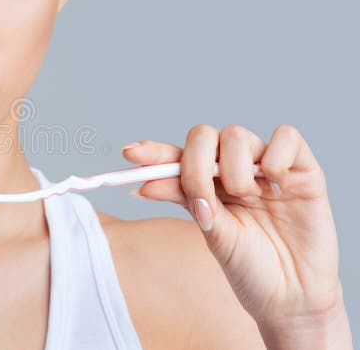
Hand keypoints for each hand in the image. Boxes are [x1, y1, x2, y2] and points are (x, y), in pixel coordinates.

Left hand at [121, 124, 351, 348]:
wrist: (292, 297)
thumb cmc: (251, 268)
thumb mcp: (212, 234)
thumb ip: (188, 201)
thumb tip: (146, 182)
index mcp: (206, 185)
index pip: (175, 158)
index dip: (153, 152)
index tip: (129, 154)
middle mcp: (233, 170)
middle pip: (203, 136)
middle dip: (194, 164)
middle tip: (204, 198)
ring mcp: (266, 167)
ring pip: (237, 135)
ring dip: (235, 170)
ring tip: (250, 200)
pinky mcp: (303, 169)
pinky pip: (286, 137)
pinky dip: (276, 158)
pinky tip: (277, 188)